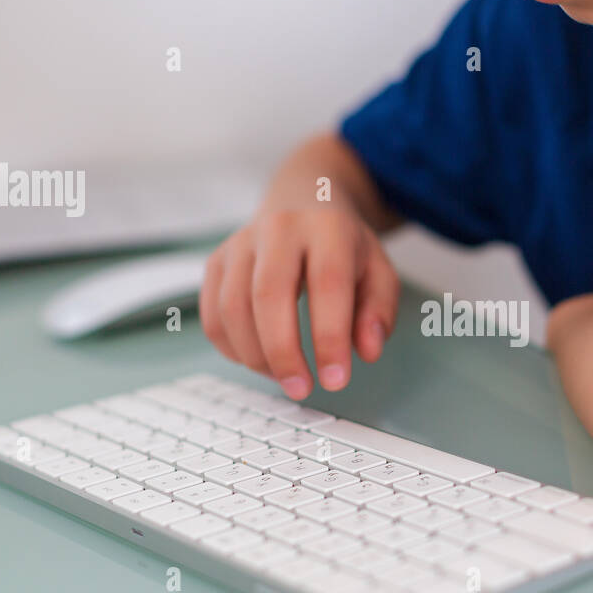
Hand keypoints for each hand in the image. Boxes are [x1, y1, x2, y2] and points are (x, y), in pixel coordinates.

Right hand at [199, 200, 400, 399]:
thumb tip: (367, 351)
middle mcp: (278, 228)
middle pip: (268, 294)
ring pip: (233, 308)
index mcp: (327, 228)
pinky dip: (233, 349)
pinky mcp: (216, 262)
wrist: (303, 203)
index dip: (329, 337)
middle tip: (301, 389)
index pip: (327, 283)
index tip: (335, 380)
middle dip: (283, 353)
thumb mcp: (378, 271)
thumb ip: (379, 311)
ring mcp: (240, 244)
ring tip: (286, 377)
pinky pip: (213, 315)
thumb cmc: (344, 248)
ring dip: (256, 356)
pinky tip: (261, 361)